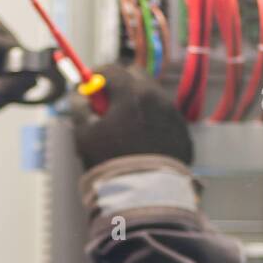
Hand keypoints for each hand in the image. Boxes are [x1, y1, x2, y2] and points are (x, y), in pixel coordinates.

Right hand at [69, 62, 194, 171]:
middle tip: (107, 104)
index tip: (88, 85)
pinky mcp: (182, 132)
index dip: (96, 75)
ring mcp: (173, 114)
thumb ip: (80, 110)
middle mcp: (156, 97)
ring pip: (152, 97)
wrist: (145, 193)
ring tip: (125, 128)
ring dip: (137, 104)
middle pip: (136, 76)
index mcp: (131, 93)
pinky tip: (142, 142)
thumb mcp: (85, 136)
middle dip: (120, 84)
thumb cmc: (112, 163)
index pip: (111, 69)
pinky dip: (152, 123)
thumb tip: (80, 97)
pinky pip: (164, 118)